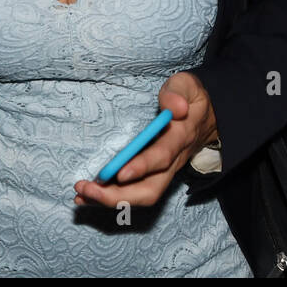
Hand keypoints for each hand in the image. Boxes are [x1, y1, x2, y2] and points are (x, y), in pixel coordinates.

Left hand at [73, 71, 217, 208]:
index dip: (142, 166)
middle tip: (88, 188)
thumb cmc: (189, 97)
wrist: (204, 116)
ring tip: (81, 194)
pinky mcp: (153, 176)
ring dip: (110, 200)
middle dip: (118, 195)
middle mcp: (173, 161)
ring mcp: (163, 172)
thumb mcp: (187, 85)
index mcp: (180, 136)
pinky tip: (86, 196)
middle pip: (150, 189)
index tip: (119, 173)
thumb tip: (174, 108)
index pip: (163, 155)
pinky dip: (109, 198)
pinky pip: (134, 195)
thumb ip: (178, 92)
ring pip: (140, 197)